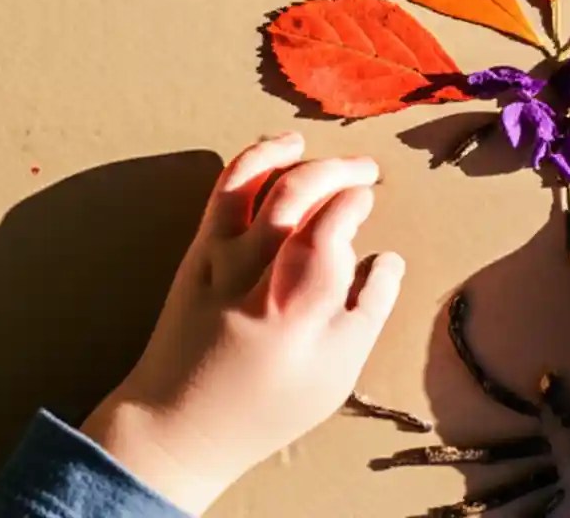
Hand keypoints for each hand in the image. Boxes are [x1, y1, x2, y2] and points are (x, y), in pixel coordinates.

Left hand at [81, 133, 404, 514]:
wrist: (180, 422)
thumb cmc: (268, 405)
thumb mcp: (337, 374)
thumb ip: (369, 311)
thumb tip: (389, 259)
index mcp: (300, 306)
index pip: (335, 226)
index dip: (356, 202)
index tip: (370, 202)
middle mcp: (258, 271)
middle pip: (302, 193)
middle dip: (339, 170)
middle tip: (367, 171)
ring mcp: (222, 256)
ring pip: (261, 183)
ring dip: (296, 155)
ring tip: (320, 147)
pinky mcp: (198, 251)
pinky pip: (226, 190)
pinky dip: (253, 159)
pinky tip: (279, 150)